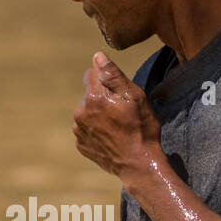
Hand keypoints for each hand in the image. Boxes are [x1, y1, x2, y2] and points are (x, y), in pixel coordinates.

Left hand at [73, 51, 161, 179]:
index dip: (107, 80)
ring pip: (87, 113)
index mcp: (93, 97)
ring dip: (98, 115)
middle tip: (122, 112)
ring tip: (117, 126)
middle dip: (102, 98)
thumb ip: (113, 75)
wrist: (138, 164)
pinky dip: (97, 131)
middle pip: (89, 94)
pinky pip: (87, 130)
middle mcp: (80, 113)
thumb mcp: (134, 96)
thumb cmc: (141, 128)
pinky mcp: (81, 145)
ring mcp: (79, 131)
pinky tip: (112, 137)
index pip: (92, 74)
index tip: (120, 93)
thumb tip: (97, 56)